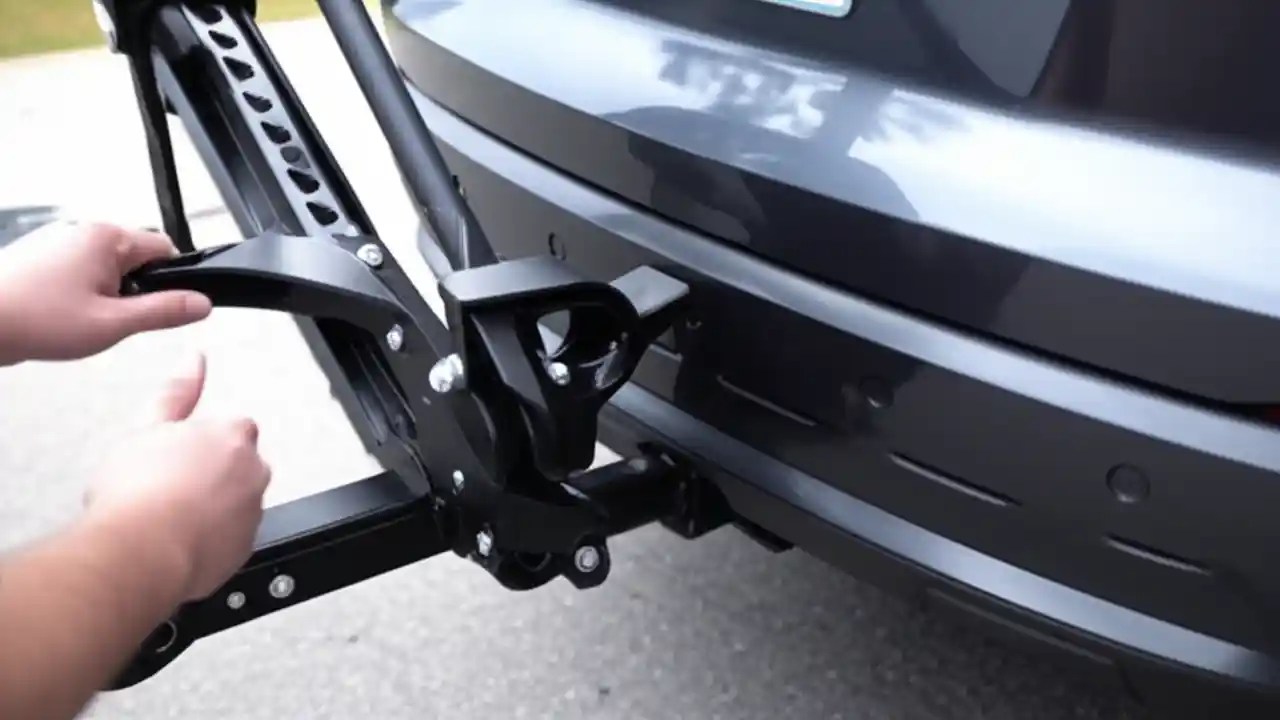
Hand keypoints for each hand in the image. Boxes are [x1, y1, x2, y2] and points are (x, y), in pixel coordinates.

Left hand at [0, 221, 211, 364]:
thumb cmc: (35, 319)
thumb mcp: (113, 324)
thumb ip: (164, 312)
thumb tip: (202, 303)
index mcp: (108, 238)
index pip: (166, 249)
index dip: (172, 281)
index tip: (162, 307)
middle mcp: (85, 232)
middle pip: (137, 259)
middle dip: (134, 292)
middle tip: (114, 320)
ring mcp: (61, 243)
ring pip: (108, 269)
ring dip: (107, 296)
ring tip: (82, 321)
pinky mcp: (43, 258)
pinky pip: (81, 274)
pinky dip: (81, 295)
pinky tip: (63, 317)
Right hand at [85, 353, 270, 601]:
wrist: (139, 553)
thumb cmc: (138, 493)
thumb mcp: (147, 427)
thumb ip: (177, 391)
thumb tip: (195, 359)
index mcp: (234, 434)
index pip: (229, 431)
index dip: (197, 447)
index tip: (173, 461)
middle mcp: (254, 470)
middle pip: (235, 467)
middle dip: (210, 476)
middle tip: (167, 489)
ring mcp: (254, 510)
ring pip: (234, 503)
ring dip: (211, 507)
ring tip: (169, 517)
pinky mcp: (247, 546)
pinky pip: (231, 537)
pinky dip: (212, 538)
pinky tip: (180, 539)